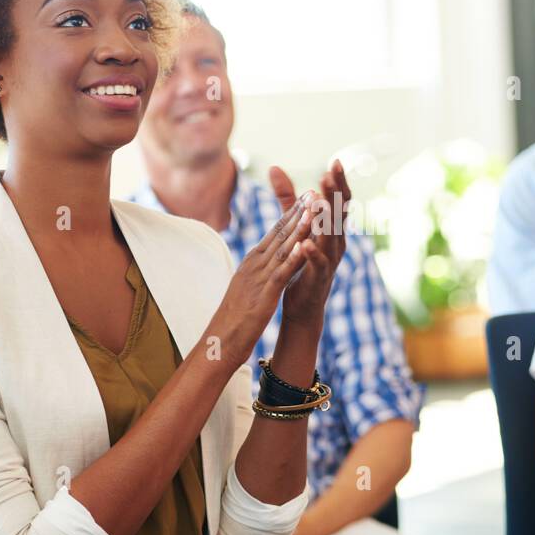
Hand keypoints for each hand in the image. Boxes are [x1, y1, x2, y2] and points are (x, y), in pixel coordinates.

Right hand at [206, 192, 315, 365]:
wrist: (220, 341)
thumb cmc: (234, 317)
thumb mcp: (246, 286)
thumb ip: (256, 270)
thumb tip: (264, 258)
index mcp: (252, 262)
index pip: (274, 233)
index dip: (291, 214)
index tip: (305, 198)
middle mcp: (255, 264)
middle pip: (280, 234)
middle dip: (298, 212)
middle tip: (314, 192)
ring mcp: (259, 277)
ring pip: (283, 248)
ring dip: (300, 227)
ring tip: (314, 209)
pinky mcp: (265, 294)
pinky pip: (282, 273)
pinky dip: (294, 258)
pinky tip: (306, 245)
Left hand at [268, 160, 351, 326]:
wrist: (304, 305)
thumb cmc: (302, 262)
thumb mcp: (296, 226)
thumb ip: (288, 199)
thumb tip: (274, 168)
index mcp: (333, 229)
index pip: (339, 201)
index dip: (338, 183)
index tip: (335, 162)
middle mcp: (336, 242)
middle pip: (339, 213)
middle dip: (335, 193)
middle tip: (331, 173)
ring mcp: (330, 260)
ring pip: (331, 236)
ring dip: (326, 219)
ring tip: (322, 201)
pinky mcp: (319, 277)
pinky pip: (318, 264)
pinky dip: (313, 253)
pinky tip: (306, 243)